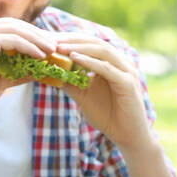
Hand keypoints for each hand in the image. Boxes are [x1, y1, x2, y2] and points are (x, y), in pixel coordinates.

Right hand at [0, 18, 57, 111]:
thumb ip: (15, 74)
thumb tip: (37, 73)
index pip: (9, 28)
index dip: (29, 36)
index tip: (45, 46)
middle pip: (15, 24)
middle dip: (37, 34)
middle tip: (54, 46)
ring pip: (16, 29)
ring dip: (36, 39)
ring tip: (52, 50)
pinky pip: (12, 40)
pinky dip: (28, 46)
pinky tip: (40, 55)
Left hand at [53, 35, 152, 151]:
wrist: (128, 136)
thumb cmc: (108, 116)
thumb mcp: (83, 96)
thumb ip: (70, 82)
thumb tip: (50, 72)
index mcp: (111, 63)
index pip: (89, 44)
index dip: (69, 39)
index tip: (49, 40)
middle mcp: (120, 63)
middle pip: (95, 42)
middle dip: (72, 39)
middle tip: (51, 40)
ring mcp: (126, 71)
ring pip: (102, 51)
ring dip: (79, 47)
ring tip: (60, 47)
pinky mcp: (128, 83)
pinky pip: (107, 68)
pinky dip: (90, 62)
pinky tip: (74, 58)